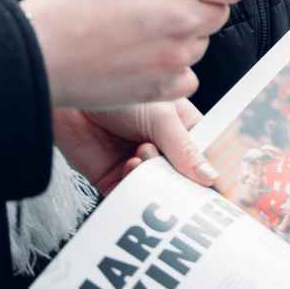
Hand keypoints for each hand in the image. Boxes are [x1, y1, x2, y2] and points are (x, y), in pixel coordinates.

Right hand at [21, 0, 247, 108]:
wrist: (40, 50)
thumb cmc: (71, 0)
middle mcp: (183, 20)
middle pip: (219, 15)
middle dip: (198, 10)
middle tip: (159, 11)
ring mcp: (176, 57)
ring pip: (200, 46)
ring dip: (180, 41)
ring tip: (137, 37)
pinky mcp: (164, 88)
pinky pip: (187, 78)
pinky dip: (170, 73)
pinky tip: (140, 62)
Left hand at [55, 100, 215, 195]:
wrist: (70, 98)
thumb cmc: (117, 92)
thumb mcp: (161, 116)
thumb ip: (184, 149)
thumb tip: (210, 176)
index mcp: (183, 129)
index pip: (206, 157)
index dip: (213, 175)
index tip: (219, 191)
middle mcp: (163, 149)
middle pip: (184, 180)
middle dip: (182, 182)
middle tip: (183, 184)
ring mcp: (140, 165)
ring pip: (159, 189)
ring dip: (154, 177)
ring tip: (143, 154)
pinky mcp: (114, 179)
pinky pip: (130, 196)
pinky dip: (132, 185)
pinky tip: (129, 164)